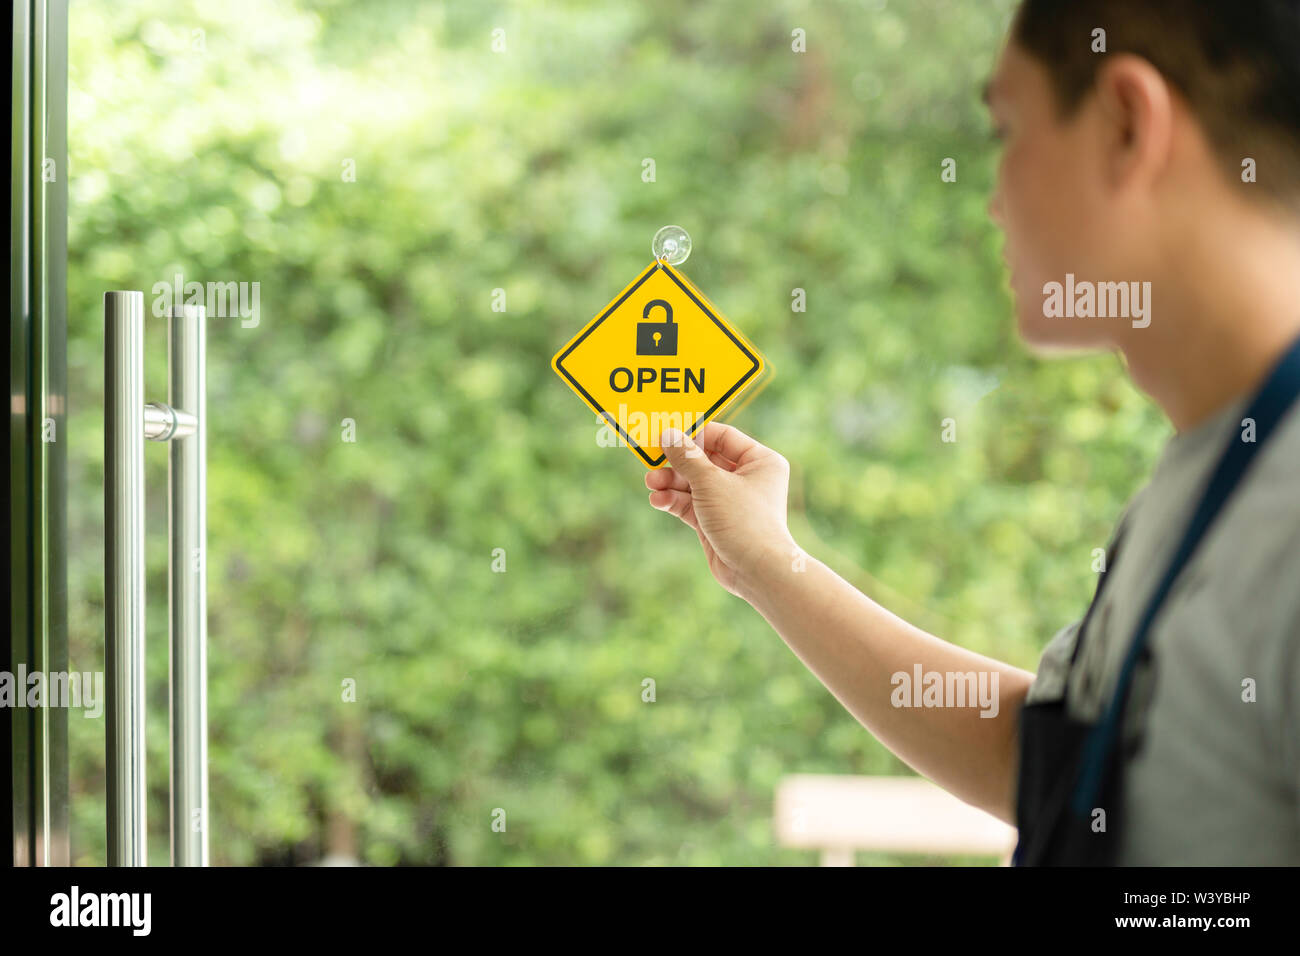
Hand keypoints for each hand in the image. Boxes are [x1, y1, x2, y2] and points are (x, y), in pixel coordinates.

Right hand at [646, 423, 796, 598]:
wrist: (756, 571)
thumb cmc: (744, 521)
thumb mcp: (711, 482)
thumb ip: (686, 458)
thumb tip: (668, 434)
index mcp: (759, 461)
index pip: (723, 437)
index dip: (695, 435)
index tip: (668, 433)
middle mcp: (747, 478)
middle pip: (705, 461)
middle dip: (677, 463)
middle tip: (653, 461)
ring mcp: (730, 501)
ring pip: (694, 484)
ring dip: (671, 483)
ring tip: (651, 483)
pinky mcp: (715, 521)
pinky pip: (691, 504)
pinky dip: (675, 501)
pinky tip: (658, 500)